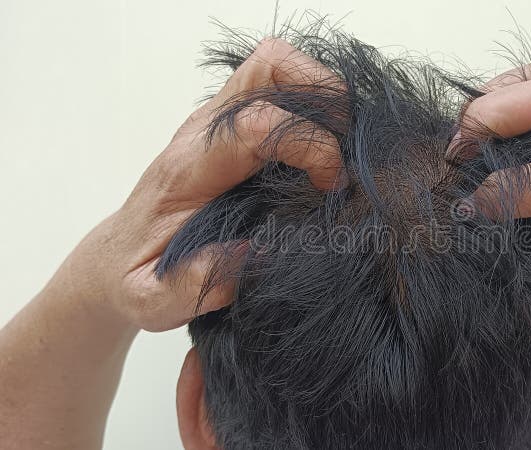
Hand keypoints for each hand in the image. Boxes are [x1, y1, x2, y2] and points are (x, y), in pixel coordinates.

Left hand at [73, 38, 343, 331]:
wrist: (117, 255)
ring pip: (276, 66)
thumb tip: (258, 253)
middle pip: (269, 68)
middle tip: (349, 150)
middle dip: (325, 97)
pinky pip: (278, 83)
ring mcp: (218, 119)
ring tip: (343, 142)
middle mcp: (202, 130)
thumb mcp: (155, 301)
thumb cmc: (139, 276)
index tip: (331, 186)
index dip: (309, 145)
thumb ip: (199, 282)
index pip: (254, 127)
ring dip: (322, 92)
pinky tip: (328, 144)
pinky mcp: (232, 121)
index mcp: (188, 170)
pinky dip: (313, 99)